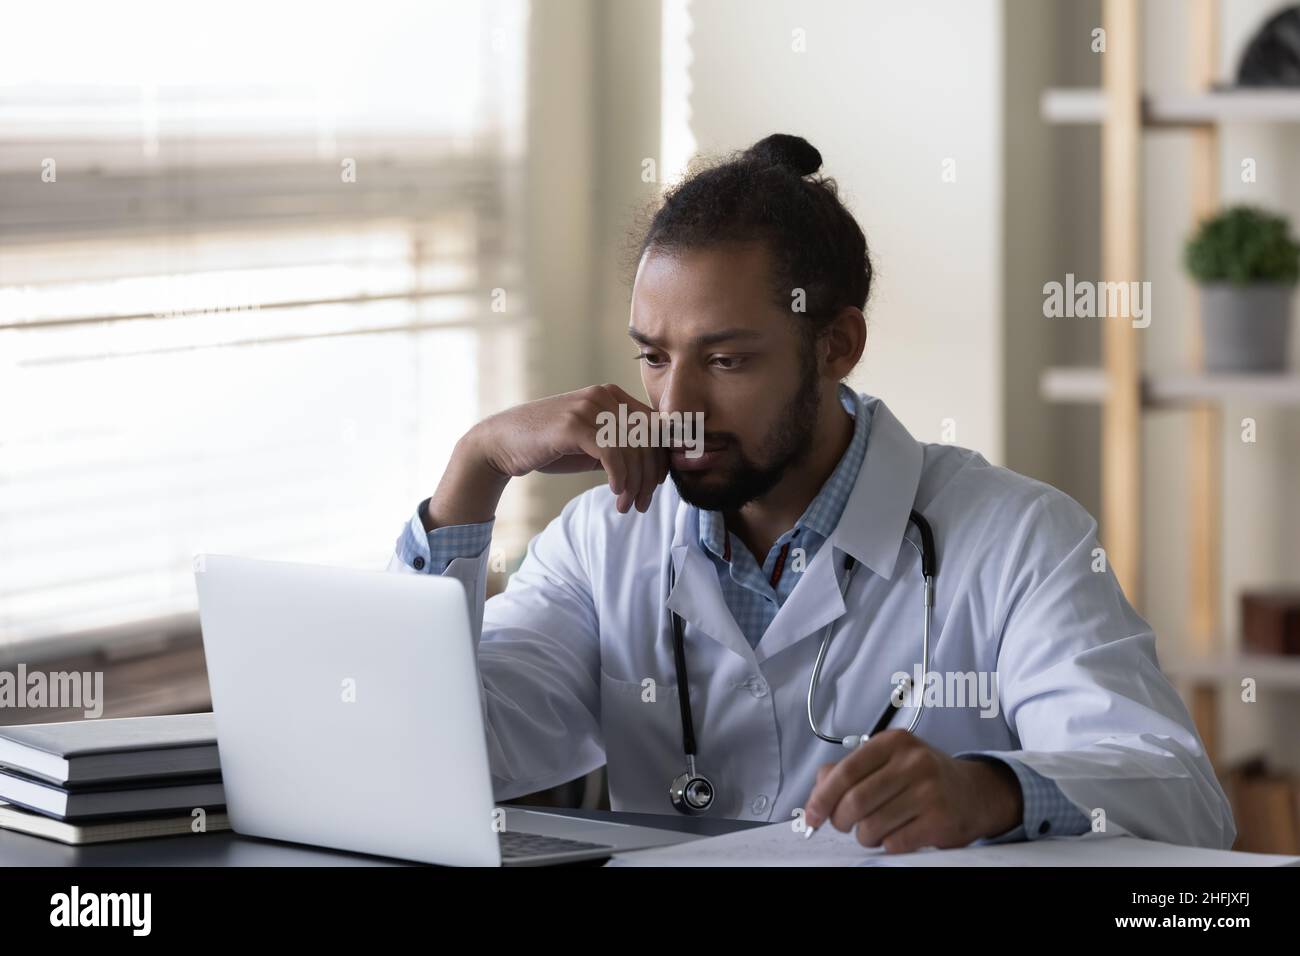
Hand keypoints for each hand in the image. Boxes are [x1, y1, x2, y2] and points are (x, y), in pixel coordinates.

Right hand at [425, 384, 670, 529]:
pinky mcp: (574, 424)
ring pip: (632, 449)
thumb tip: (656, 469)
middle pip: (648, 438)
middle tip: (643, 504)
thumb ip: (621, 449)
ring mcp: (588, 407)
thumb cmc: (549, 447)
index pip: (654, 426)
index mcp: (612, 395)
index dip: (662, 458)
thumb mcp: (593, 446)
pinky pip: (612, 454)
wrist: (501, 443)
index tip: (657, 486)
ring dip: (634, 484)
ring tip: (626, 506)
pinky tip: (615, 493)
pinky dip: (619, 477)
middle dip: (650, 476)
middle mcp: (604, 396)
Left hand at [802, 730, 1022, 852]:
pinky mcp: (940, 821)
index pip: (845, 771)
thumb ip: (849, 770)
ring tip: (874, 829)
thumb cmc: (923, 777)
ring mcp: (929, 791)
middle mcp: (913, 762)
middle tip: (844, 825)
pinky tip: (897, 834)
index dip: (822, 798)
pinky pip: (894, 844)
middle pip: (855, 802)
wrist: (975, 793)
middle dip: (840, 821)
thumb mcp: (889, 760)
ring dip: (865, 836)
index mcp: (894, 742)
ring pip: (871, 827)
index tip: (812, 816)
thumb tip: (817, 793)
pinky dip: (887, 845)